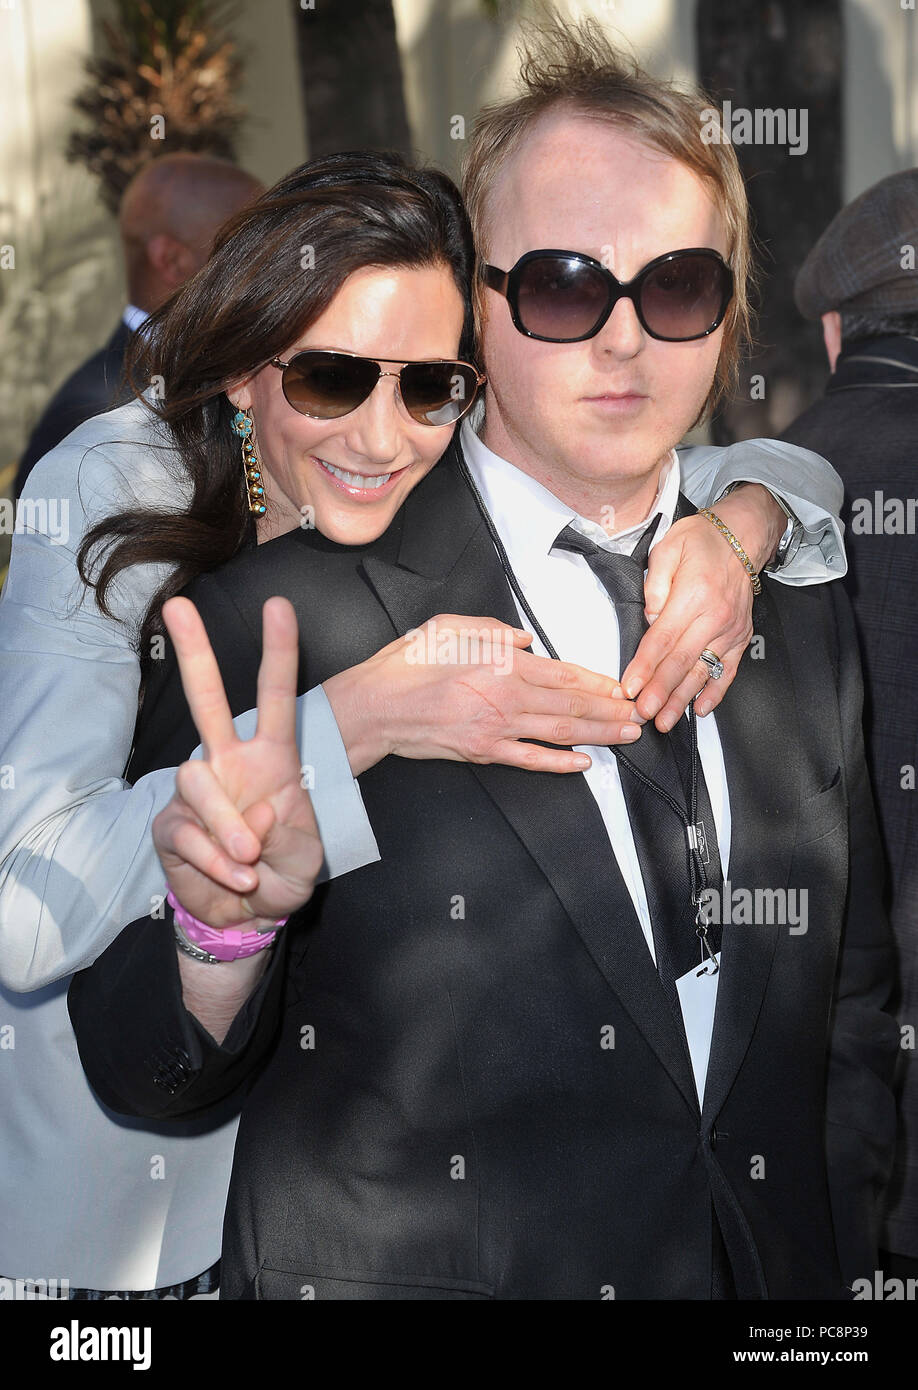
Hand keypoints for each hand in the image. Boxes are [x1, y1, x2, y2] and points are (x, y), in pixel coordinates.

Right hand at [153, 596, 322, 927]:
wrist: (245, 914)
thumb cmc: (280, 871)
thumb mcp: (303, 856)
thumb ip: (285, 832)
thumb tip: (255, 812)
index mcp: (272, 757)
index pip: (277, 698)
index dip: (279, 653)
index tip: (279, 607)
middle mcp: (230, 763)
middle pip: (209, 701)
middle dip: (197, 652)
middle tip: (179, 605)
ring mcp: (197, 792)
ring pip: (196, 779)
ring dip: (225, 822)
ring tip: (250, 858)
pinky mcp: (171, 826)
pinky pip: (189, 834)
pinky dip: (217, 861)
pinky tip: (236, 876)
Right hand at [323, 614, 645, 775]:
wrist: (374, 707)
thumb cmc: (406, 665)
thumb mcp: (449, 626)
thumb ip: (492, 629)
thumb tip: (525, 640)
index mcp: (501, 663)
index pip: (563, 674)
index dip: (597, 682)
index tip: (620, 687)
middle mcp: (507, 696)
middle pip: (571, 705)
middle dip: (610, 710)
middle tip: (639, 714)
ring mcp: (497, 728)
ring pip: (560, 732)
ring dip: (598, 734)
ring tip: (627, 735)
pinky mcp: (484, 751)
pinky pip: (531, 759)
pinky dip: (560, 763)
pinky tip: (584, 763)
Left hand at [621, 484, 782, 730]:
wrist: (742, 536)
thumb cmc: (700, 541)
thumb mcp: (668, 549)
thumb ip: (655, 584)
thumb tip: (649, 618)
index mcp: (694, 595)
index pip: (663, 638)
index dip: (644, 666)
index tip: (629, 688)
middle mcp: (716, 617)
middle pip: (682, 661)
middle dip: (661, 692)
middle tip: (643, 715)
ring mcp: (731, 630)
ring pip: (703, 671)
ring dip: (683, 699)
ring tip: (666, 721)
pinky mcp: (741, 638)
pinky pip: (728, 670)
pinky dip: (716, 692)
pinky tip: (701, 710)